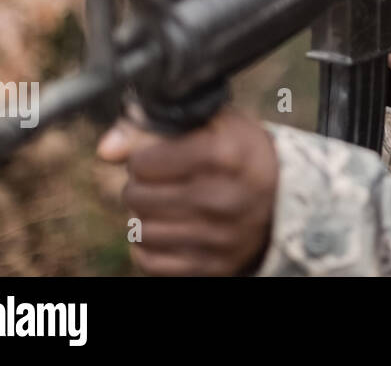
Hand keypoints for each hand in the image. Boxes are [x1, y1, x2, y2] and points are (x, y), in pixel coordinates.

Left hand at [96, 107, 277, 275]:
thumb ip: (153, 127)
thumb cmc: (239, 153)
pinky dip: (149, 246)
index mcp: (224, 155)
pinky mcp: (213, 266)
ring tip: (166, 204)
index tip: (160, 155)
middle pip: (136, 195)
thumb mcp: (209, 124)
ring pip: (140, 230)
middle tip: (162, 180)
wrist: (285, 197)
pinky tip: (168, 229)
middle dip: (141, 184)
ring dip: (144, 215)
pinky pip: (149, 262)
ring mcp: (218, 237)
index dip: (144, 155)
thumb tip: (105, 150)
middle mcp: (222, 198)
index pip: (142, 162)